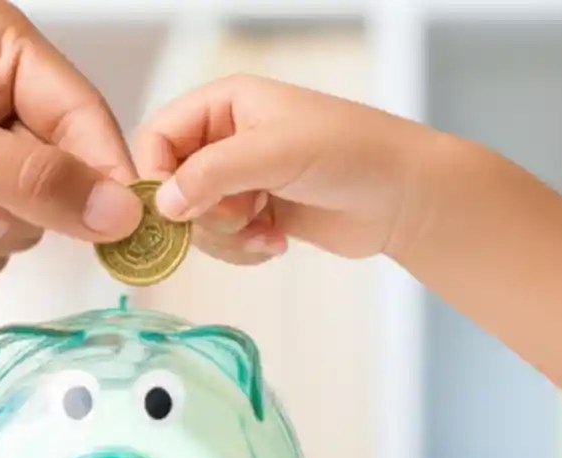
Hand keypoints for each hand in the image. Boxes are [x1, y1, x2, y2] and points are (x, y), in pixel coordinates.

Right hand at [133, 74, 445, 265]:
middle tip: (238, 219)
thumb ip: (212, 173)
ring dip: (224, 238)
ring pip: (195, 220)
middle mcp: (227, 139)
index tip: (172, 211)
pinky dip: (242, 249)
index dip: (156, 174)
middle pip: (172, 185)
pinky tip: (276, 244)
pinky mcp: (256, 214)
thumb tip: (163, 204)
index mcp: (226, 104)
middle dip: (200, 214)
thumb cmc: (351, 154)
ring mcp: (241, 179)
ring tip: (264, 233)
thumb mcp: (275, 153)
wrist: (406, 197)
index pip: (159, 136)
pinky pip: (222, 241)